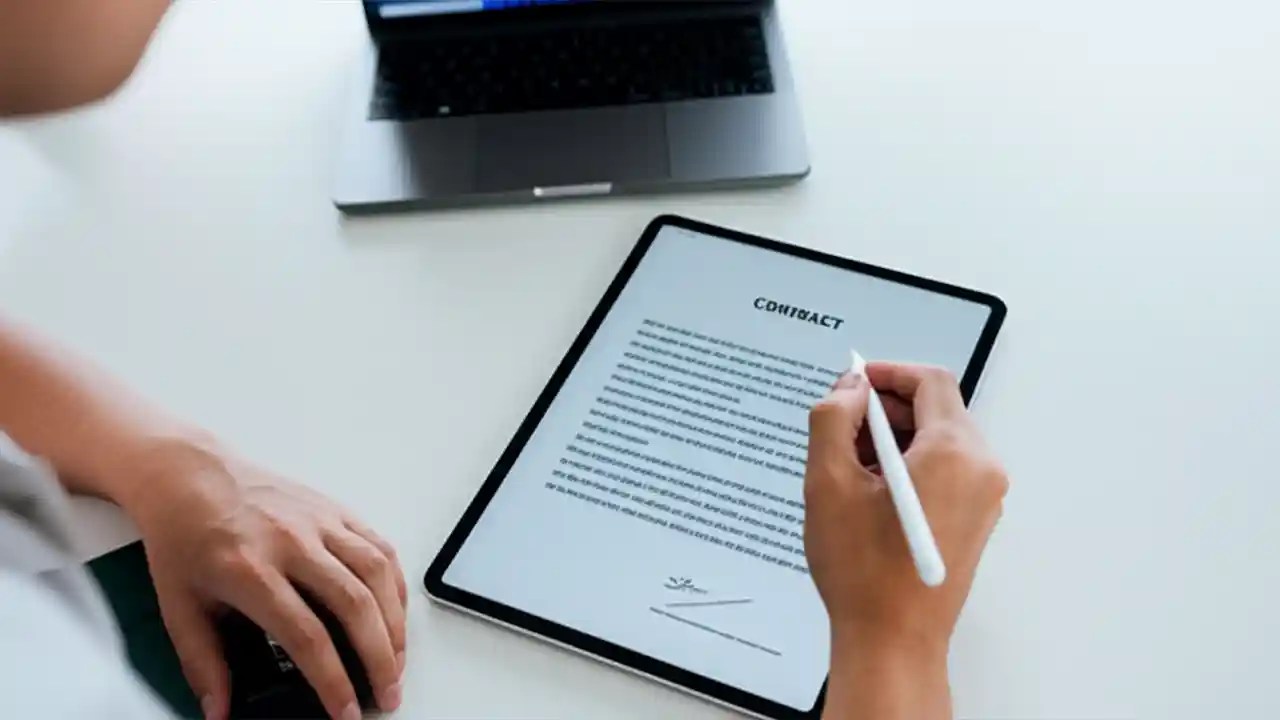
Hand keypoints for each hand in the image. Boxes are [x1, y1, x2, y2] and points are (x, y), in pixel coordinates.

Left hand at [119, 442, 407, 719]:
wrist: (189, 476)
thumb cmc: (184, 539)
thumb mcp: (179, 607)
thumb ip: (203, 664)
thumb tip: (220, 712)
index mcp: (248, 570)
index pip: (305, 635)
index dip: (332, 680)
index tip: (346, 711)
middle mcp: (290, 542)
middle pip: (353, 605)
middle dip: (378, 658)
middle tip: (386, 694)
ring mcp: (318, 522)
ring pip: (375, 574)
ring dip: (395, 623)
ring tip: (396, 661)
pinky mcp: (334, 509)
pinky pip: (379, 547)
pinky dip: (395, 585)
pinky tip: (394, 613)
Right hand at [804, 363, 1007, 719]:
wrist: (893, 641)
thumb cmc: (864, 574)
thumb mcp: (829, 482)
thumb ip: (833, 419)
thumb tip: (848, 389)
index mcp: (953, 453)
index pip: (930, 381)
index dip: (887, 373)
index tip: (853, 383)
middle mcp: (980, 470)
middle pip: (937, 409)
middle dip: (885, 411)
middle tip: (841, 430)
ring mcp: (984, 498)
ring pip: (939, 440)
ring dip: (894, 440)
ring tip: (850, 469)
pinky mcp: (975, 519)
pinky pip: (946, 470)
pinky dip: (910, 466)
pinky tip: (870, 494)